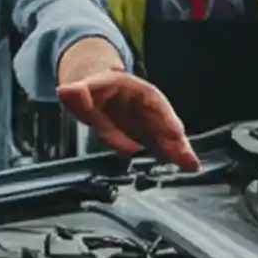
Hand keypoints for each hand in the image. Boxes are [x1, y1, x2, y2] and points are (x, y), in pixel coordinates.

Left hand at [57, 69, 199, 171]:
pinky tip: (182, 169)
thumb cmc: (94, 91)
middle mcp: (147, 107)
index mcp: (135, 90)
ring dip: (178, 151)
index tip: (175, 133)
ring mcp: (149, 123)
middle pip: (165, 122)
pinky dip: (170, 158)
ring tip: (191, 166)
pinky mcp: (147, 138)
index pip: (153, 102)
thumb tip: (66, 92)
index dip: (164, 118)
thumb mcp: (83, 88)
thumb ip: (77, 95)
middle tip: (190, 159)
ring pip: (167, 137)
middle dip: (176, 141)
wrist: (95, 94)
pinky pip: (161, 147)